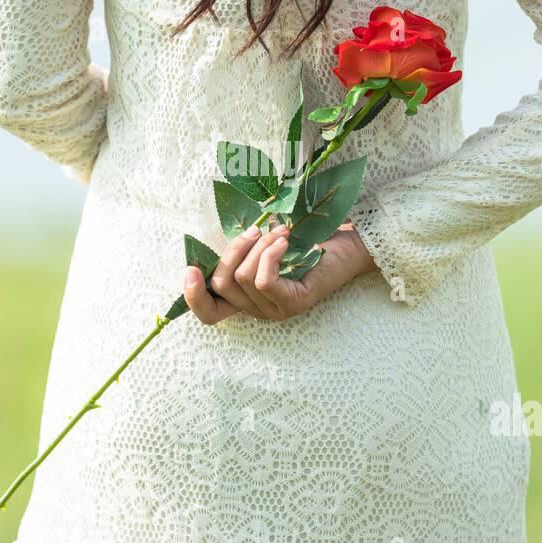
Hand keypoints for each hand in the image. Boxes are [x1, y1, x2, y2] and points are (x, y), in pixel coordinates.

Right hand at [182, 220, 377, 324]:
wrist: (350, 246)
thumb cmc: (307, 241)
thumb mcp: (264, 245)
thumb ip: (242, 249)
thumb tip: (217, 239)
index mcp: (247, 297)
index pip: (210, 313)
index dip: (193, 296)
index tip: (191, 268)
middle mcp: (259, 310)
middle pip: (222, 284)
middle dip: (233, 249)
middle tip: (255, 229)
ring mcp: (276, 310)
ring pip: (243, 279)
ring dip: (257, 247)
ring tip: (279, 232)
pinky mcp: (294, 303)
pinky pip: (264, 281)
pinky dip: (269, 255)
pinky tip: (284, 241)